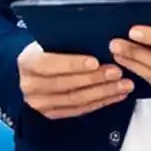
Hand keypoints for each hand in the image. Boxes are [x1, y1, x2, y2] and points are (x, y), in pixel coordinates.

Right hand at [17, 41, 134, 119]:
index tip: (95, 62)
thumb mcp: (50, 39)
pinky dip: (101, 102)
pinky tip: (116, 94)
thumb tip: (97, 37)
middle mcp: (30, 85)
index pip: (49, 64)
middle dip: (94, 79)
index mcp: (27, 62)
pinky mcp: (52, 113)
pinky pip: (79, 110)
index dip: (73, 64)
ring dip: (103, 93)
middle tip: (117, 72)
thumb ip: (67, 41)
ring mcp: (40, 103)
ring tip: (123, 85)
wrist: (34, 68)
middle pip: (66, 85)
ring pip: (75, 100)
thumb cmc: (48, 49)